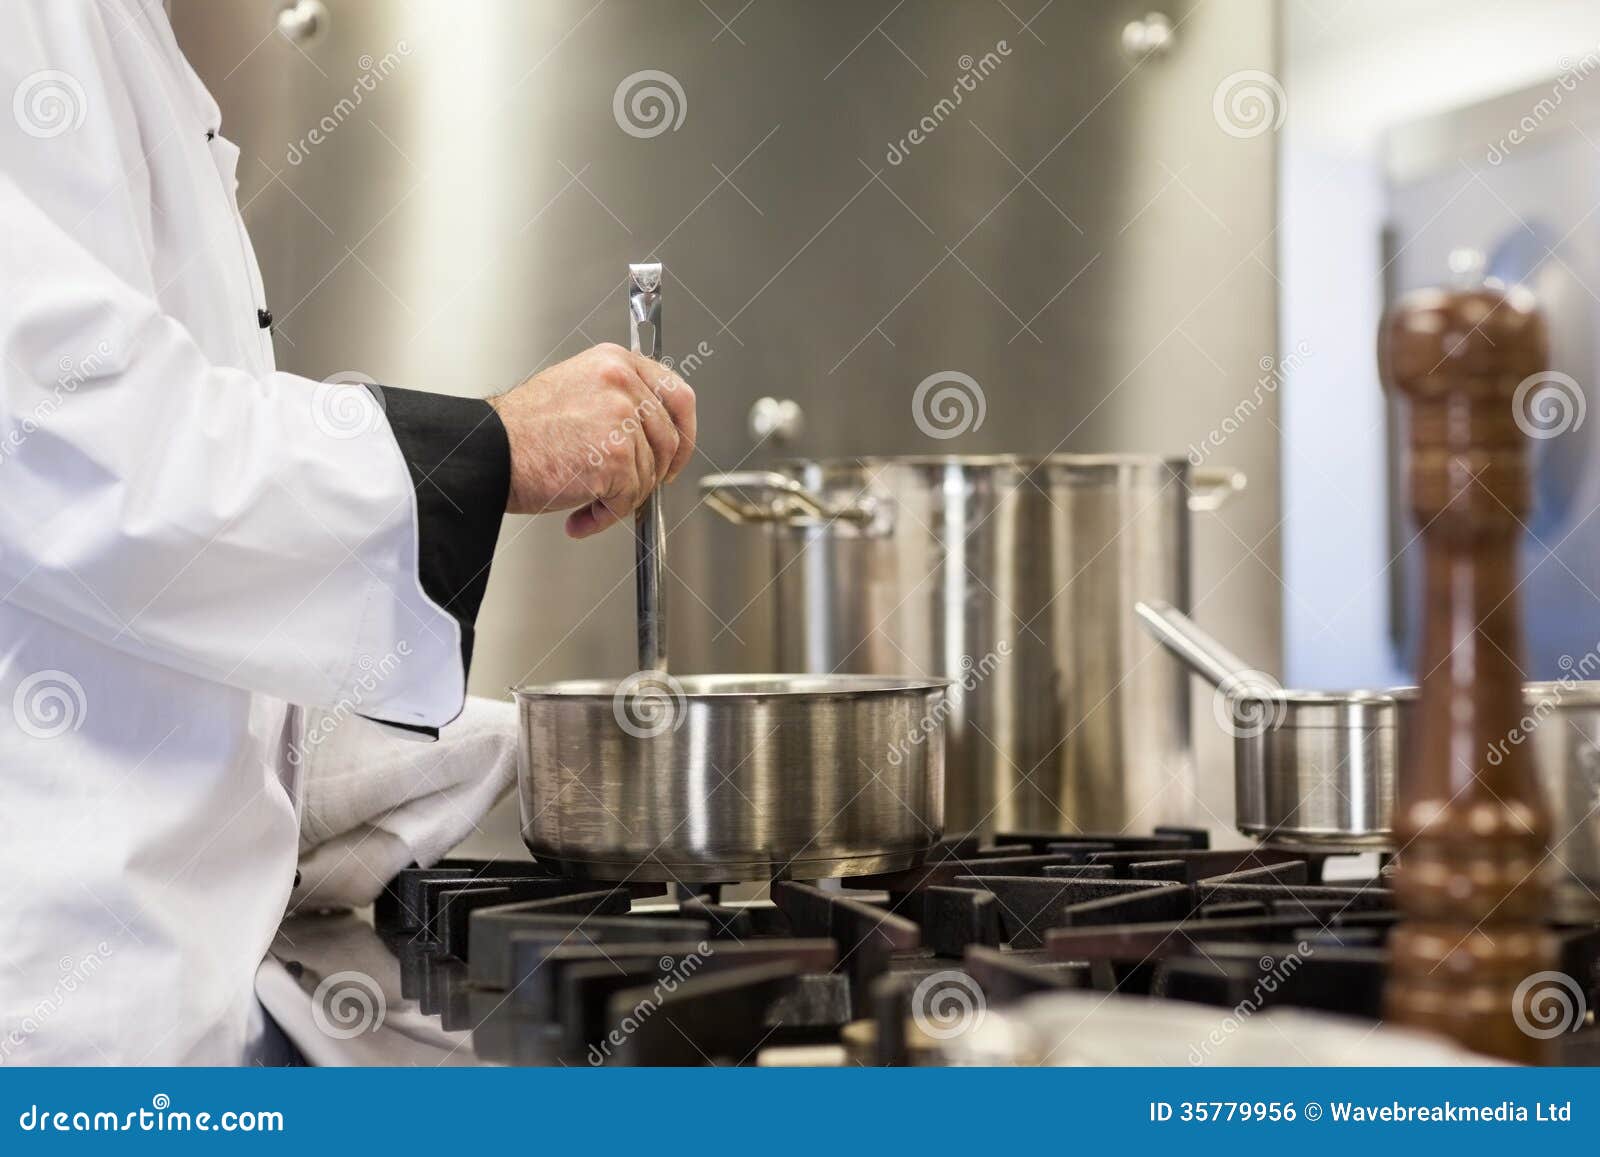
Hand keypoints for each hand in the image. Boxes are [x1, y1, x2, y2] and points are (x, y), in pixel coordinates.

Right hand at [489, 343, 696, 537]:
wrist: (488, 452)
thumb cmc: (521, 430)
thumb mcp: (576, 391)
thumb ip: (617, 402)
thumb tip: (652, 436)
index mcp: (614, 362)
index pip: (677, 394)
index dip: (684, 432)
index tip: (677, 454)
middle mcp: (621, 383)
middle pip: (669, 440)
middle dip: (654, 474)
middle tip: (632, 490)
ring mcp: (621, 419)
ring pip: (648, 474)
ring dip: (621, 498)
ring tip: (587, 501)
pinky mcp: (616, 457)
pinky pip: (628, 499)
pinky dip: (606, 515)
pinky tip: (580, 516)